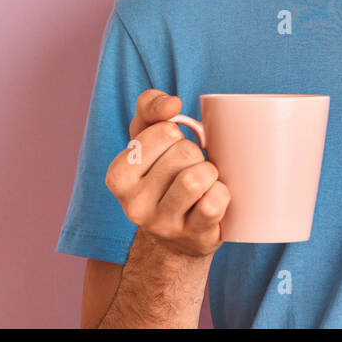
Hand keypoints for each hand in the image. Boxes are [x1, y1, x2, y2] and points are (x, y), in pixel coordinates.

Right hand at [104, 89, 231, 257]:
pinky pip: (214, 203)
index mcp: (118, 175)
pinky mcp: (193, 238)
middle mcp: (133, 205)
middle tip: (189, 169)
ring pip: (197, 178)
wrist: (178, 237)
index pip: (165, 131)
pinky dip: (223, 194)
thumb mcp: (148, 137)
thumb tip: (172, 103)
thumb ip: (150, 106)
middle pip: (185, 152)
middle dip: (196, 154)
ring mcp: (163, 225)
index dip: (177, 135)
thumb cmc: (163, 174)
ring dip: (211, 172)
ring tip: (203, 182)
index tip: (169, 152)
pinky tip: (213, 200)